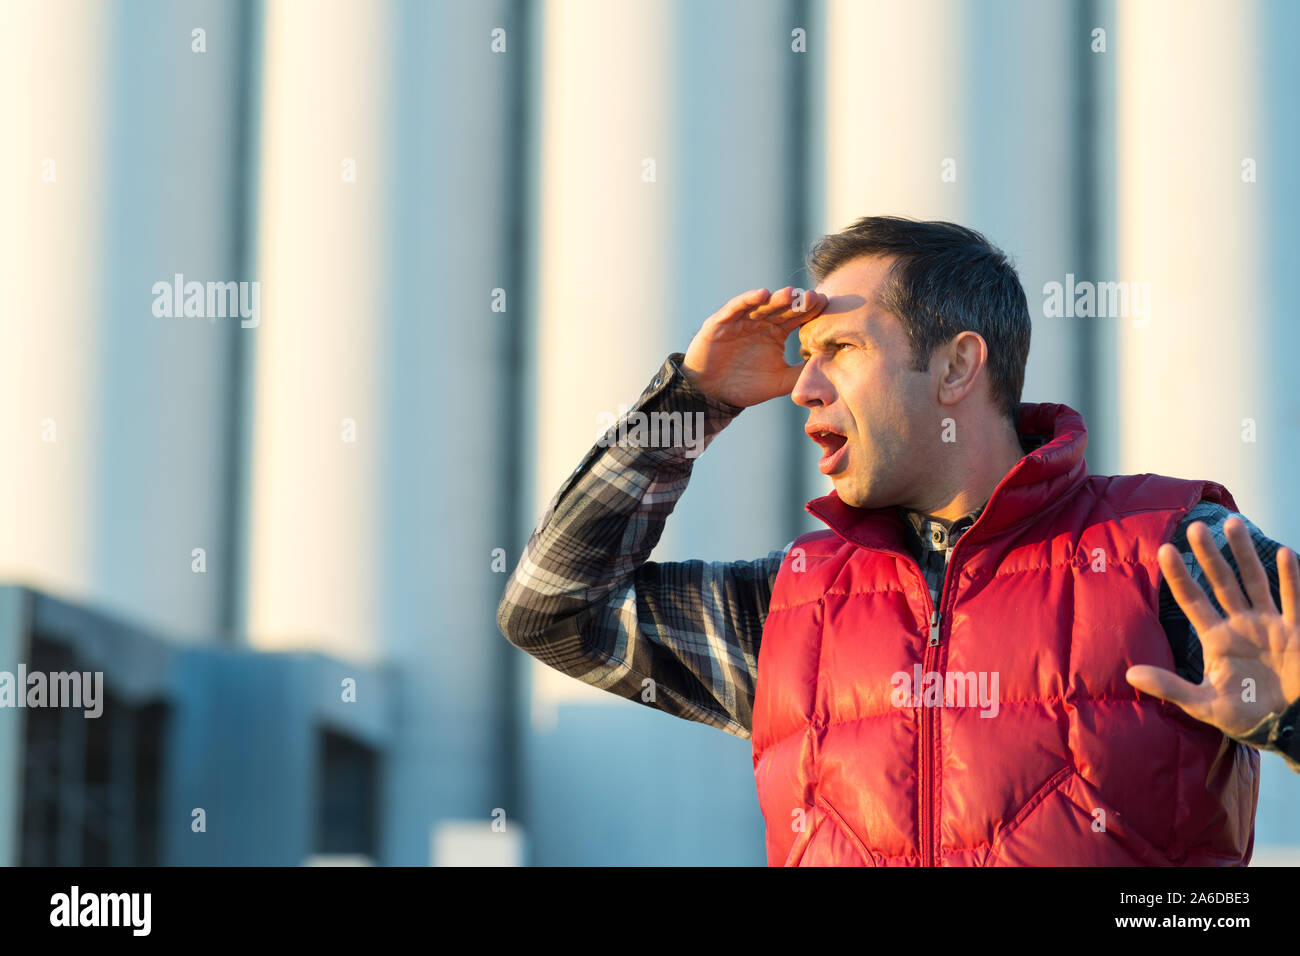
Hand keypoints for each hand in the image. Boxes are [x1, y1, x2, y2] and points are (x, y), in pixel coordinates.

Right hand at [681, 286, 826, 407]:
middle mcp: (760, 322)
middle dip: (797, 302)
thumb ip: (801, 373)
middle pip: (782, 307)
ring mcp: (741, 320)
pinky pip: (736, 307)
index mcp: (776, 332)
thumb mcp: (780, 382)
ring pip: (762, 305)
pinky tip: (762, 294)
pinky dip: (748, 300)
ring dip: (777, 298)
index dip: (810, 311)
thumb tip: (830, 367)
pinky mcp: (721, 322)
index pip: (797, 318)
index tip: (827, 305)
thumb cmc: (745, 387)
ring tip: (791, 293)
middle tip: (814, 297)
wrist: (711, 395)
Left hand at [1126, 517, 1299, 736]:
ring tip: (1232, 523)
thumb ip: (1169, 687)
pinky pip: (1293, 600)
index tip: (1163, 549)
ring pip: (1255, 581)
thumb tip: (1129, 675)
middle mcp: (1241, 624)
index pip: (1192, 600)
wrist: (1286, 728)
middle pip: (1222, 582)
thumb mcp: (1204, 704)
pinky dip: (1290, 578)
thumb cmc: (1245, 715)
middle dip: (1209, 555)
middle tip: (1194, 527)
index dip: (1179, 576)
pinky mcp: (1297, 632)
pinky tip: (1283, 553)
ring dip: (1245, 554)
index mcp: (1216, 638)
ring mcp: (1270, 625)